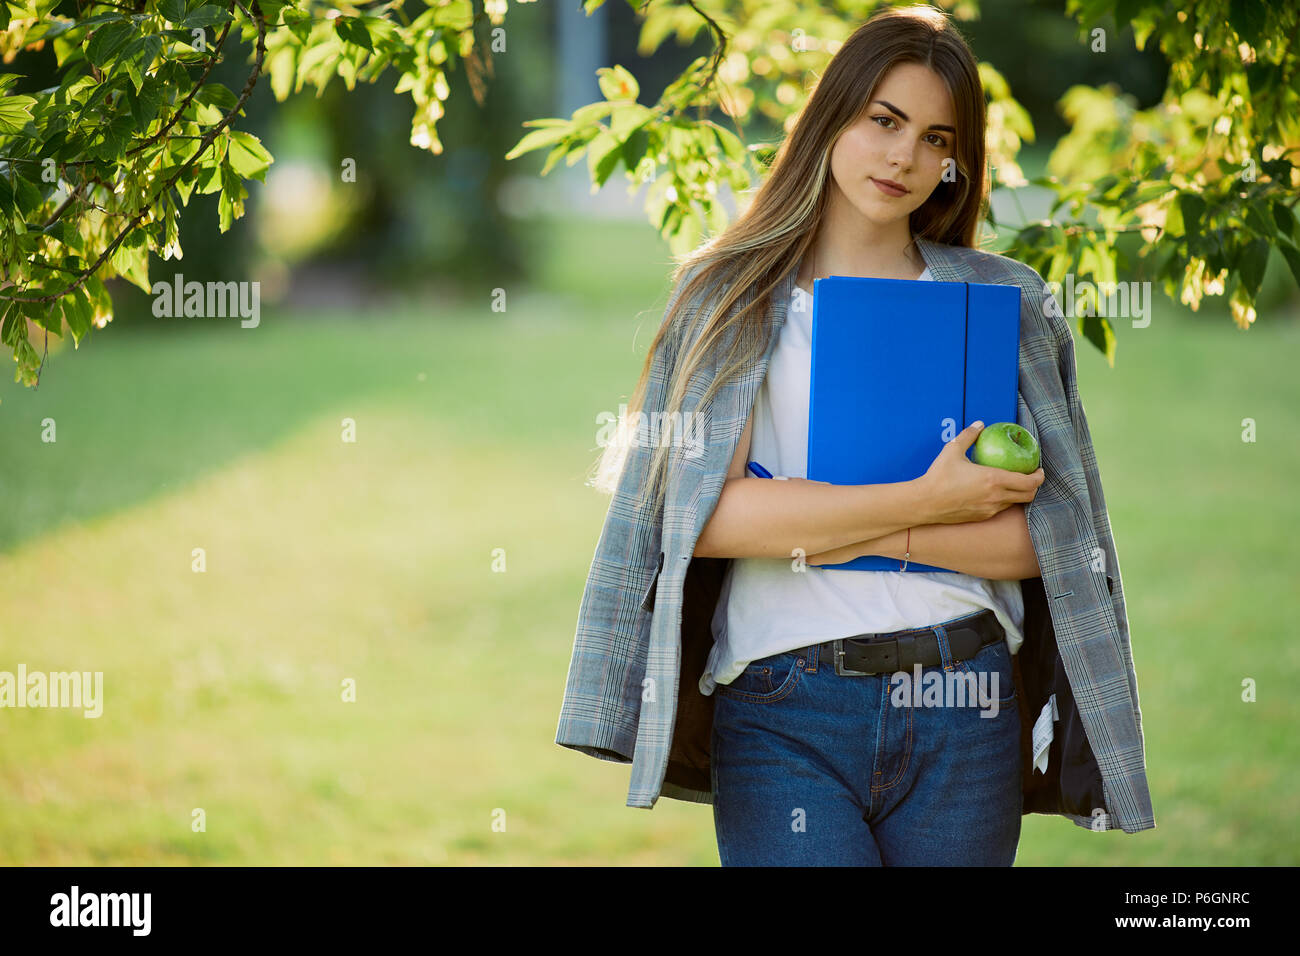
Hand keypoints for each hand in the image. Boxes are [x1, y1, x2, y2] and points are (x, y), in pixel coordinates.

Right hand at [919, 422, 1044, 523]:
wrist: (925, 503)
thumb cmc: (938, 476)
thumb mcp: (952, 450)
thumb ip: (969, 436)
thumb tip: (980, 424)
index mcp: (994, 479)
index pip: (1029, 482)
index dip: (1039, 476)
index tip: (1039, 470)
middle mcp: (996, 497)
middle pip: (1028, 495)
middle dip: (1034, 486)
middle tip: (1031, 477)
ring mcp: (989, 509)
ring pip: (1014, 503)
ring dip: (1018, 494)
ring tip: (1013, 484)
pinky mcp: (981, 517)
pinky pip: (999, 509)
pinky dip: (1004, 501)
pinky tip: (995, 493)